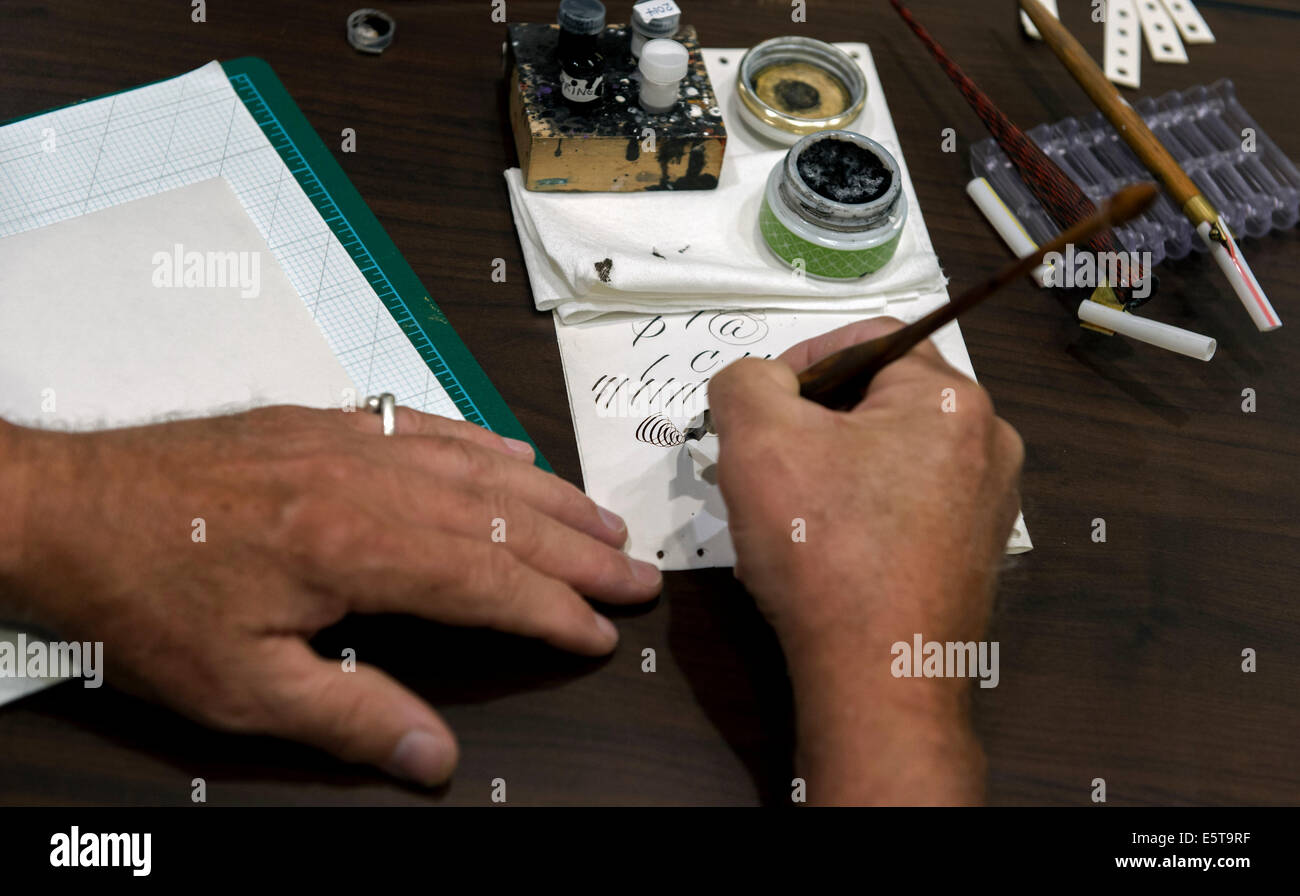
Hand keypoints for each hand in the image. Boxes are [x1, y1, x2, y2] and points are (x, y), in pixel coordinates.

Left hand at [0, 405, 661, 785]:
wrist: (69, 508)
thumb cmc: (148, 591)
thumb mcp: (241, 685)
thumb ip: (349, 715)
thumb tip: (430, 753)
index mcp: (356, 546)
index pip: (489, 581)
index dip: (555, 611)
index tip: (600, 630)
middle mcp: (368, 481)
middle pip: (503, 519)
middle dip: (579, 553)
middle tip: (637, 573)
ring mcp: (351, 443)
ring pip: (480, 469)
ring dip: (550, 500)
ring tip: (603, 523)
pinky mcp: (328, 424)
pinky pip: (430, 427)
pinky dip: (485, 445)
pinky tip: (516, 458)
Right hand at [709, 318, 1023, 803]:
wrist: (879, 678)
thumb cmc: (825, 553)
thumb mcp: (757, 441)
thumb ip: (745, 382)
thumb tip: (759, 384)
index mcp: (952, 400)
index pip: (867, 339)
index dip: (801, 359)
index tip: (760, 407)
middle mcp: (988, 444)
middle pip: (880, 398)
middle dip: (813, 421)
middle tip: (764, 460)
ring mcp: (988, 504)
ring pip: (890, 455)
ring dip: (832, 467)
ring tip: (787, 511)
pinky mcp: (974, 554)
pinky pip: (908, 505)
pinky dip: (861, 512)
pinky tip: (824, 549)